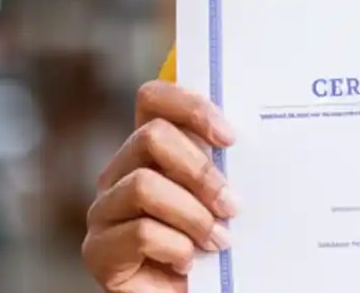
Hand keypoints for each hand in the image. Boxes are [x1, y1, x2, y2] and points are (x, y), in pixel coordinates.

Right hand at [82, 81, 238, 291]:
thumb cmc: (210, 246)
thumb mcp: (221, 199)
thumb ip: (226, 168)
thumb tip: (261, 141)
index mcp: (149, 152)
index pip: (153, 99)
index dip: (189, 106)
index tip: (229, 138)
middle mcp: (119, 173)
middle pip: (151, 137)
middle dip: (200, 171)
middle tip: (232, 205)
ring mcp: (104, 211)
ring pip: (143, 184)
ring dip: (192, 214)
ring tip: (218, 240)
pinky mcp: (98, 251)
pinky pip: (140, 232)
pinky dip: (176, 246)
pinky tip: (189, 261)